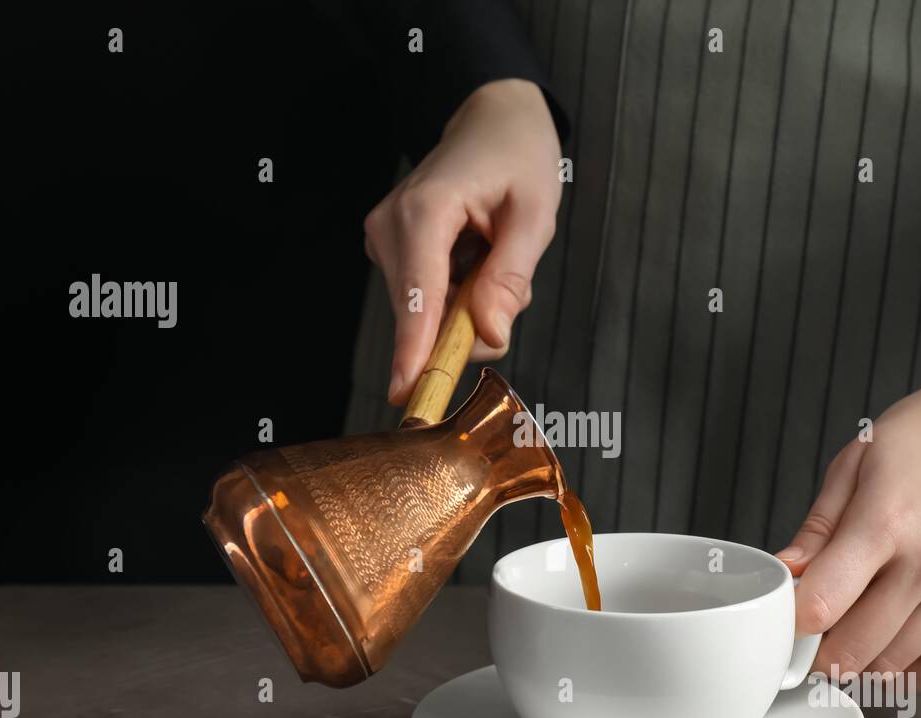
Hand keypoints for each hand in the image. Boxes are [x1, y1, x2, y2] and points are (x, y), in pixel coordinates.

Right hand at [363, 78, 561, 404]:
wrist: (492, 119)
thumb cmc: (517, 157)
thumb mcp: (535, 214)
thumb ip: (510, 279)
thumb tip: (490, 336)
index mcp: (426, 211)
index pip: (419, 295)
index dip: (415, 350)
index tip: (408, 395)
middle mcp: (392, 226)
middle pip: (423, 316)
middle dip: (470, 322)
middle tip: (507, 273)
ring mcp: (385, 239)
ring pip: (427, 314)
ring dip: (469, 304)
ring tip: (493, 253)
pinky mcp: (390, 251)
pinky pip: (427, 300)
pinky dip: (458, 294)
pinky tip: (476, 257)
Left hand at [778, 379, 920, 689]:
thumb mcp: (854, 463)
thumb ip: (817, 529)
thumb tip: (786, 575)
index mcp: (885, 522)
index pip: (822, 604)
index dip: (791, 623)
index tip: (781, 620)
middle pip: (855, 646)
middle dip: (817, 656)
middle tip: (803, 644)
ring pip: (897, 662)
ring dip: (860, 664)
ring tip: (843, 642)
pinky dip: (914, 675)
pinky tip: (890, 656)